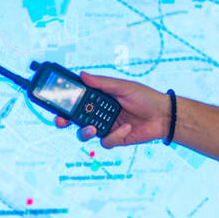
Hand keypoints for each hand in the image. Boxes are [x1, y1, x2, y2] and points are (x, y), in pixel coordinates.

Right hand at [54, 71, 171, 147]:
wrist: (164, 116)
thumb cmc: (145, 98)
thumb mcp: (124, 87)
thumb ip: (103, 83)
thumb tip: (82, 75)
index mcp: (100, 98)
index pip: (77, 99)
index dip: (64, 101)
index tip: (54, 100)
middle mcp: (100, 113)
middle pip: (75, 118)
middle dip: (64, 120)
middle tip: (61, 120)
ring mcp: (106, 127)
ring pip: (85, 133)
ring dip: (85, 131)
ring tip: (93, 128)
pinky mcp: (115, 139)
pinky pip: (105, 142)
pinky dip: (115, 136)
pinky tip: (127, 128)